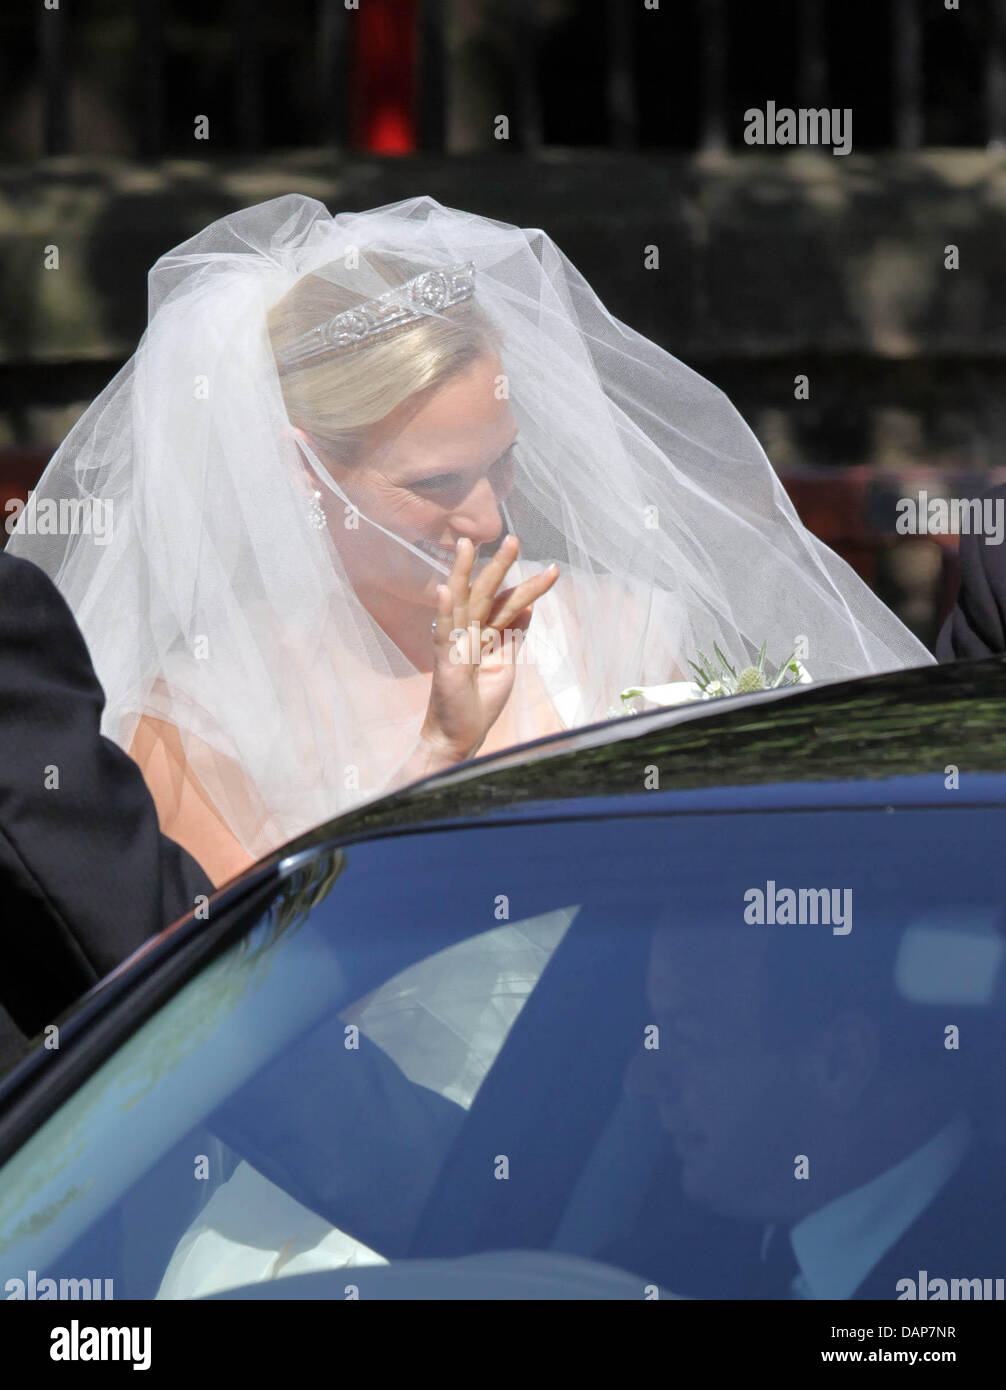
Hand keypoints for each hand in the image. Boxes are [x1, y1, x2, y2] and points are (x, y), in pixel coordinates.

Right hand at [421, 534, 558, 762]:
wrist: (458, 737)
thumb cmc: (478, 704)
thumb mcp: (505, 666)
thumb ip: (512, 637)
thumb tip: (527, 608)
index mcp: (486, 635)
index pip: (507, 603)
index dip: (528, 588)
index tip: (554, 570)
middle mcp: (468, 634)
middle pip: (485, 594)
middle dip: (499, 566)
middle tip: (513, 539)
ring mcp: (454, 645)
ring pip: (460, 603)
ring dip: (463, 573)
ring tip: (467, 545)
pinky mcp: (444, 662)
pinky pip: (443, 633)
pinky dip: (443, 611)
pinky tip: (445, 589)